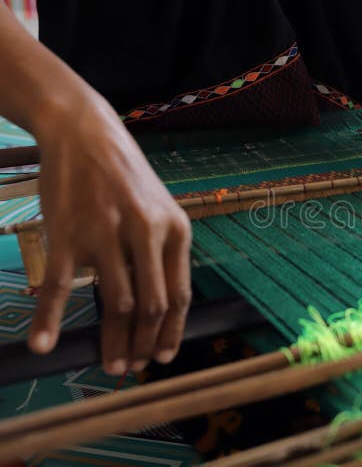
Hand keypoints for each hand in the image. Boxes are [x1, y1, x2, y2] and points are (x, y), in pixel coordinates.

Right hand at [27, 94, 191, 374]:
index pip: (179, 294)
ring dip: (113, 340)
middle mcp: (146, 234)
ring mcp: (105, 234)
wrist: (86, 133)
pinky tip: (44, 344)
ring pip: (115, 302)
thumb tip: (161, 305)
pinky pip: (59, 286)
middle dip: (145, 344)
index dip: (172, 331)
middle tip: (133, 367)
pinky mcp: (67, 233)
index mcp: (175, 230)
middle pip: (151, 305)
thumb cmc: (125, 176)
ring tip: (110, 362)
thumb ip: (163, 251)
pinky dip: (49, 318)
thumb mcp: (160, 208)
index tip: (164, 356)